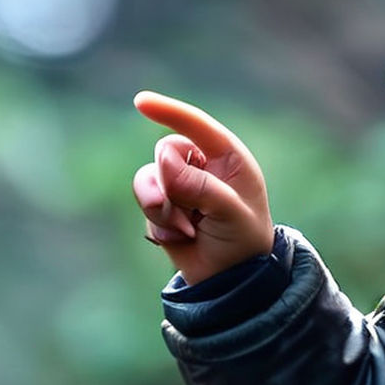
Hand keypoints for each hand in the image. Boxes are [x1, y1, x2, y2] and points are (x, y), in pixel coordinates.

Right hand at [132, 91, 273, 284]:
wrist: (230, 282)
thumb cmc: (243, 242)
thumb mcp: (230, 213)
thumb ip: (198, 185)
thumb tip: (162, 161)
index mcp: (227, 158)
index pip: (195, 125)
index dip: (168, 112)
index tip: (141, 102)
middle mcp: (201, 166)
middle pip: (163, 154)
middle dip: (168, 186)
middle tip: (189, 218)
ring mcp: (180, 187)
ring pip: (147, 180)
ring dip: (161, 210)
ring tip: (184, 231)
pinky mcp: (164, 208)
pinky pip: (145, 207)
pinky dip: (160, 227)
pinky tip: (181, 240)